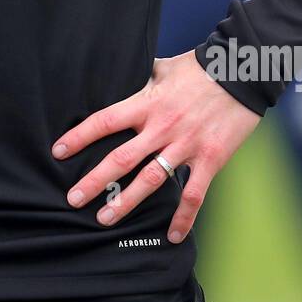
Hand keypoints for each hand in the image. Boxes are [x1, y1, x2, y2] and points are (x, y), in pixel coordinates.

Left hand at [51, 50, 260, 243]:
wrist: (242, 73)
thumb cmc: (201, 67)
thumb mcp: (165, 66)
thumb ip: (143, 75)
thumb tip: (122, 69)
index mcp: (148, 103)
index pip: (105, 121)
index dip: (80, 137)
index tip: (59, 151)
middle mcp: (162, 127)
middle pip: (121, 158)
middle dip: (95, 181)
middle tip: (73, 199)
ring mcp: (186, 146)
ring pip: (151, 180)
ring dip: (126, 202)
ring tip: (104, 219)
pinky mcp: (210, 159)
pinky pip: (194, 194)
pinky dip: (183, 217)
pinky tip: (172, 235)